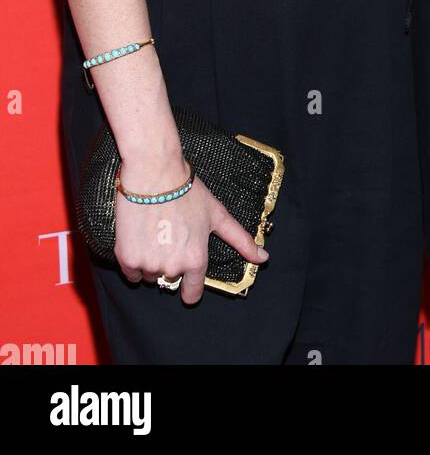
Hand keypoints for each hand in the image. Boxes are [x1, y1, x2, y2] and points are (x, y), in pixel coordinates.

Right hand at [113, 160, 268, 304]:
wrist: (154, 174)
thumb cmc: (187, 192)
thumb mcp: (218, 215)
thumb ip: (241, 240)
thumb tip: (263, 259)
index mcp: (195, 260)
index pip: (192, 294)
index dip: (191, 286)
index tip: (188, 278)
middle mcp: (172, 267)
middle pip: (171, 279)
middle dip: (172, 263)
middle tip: (172, 236)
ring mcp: (148, 263)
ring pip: (150, 275)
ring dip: (153, 260)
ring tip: (157, 232)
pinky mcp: (127, 258)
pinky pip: (131, 272)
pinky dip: (135, 260)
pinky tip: (142, 238)